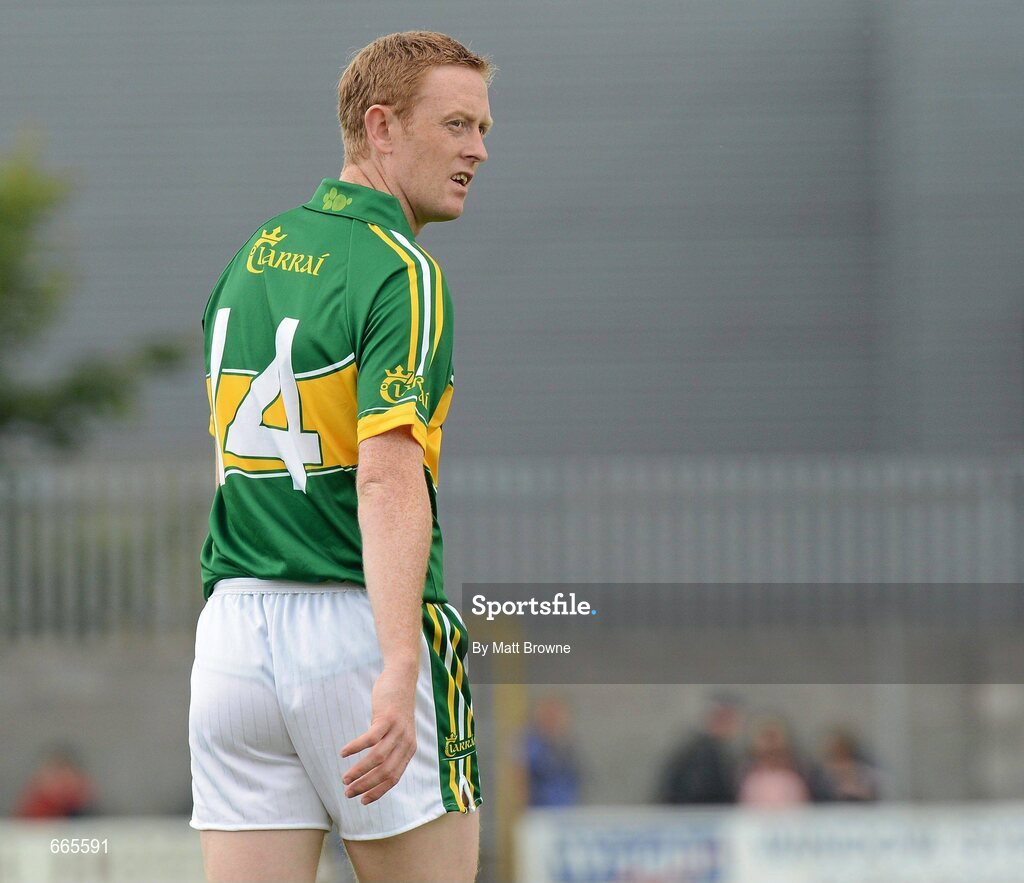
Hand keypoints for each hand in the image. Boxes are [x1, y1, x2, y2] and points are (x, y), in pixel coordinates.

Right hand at [340, 663, 417, 804]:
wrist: (402, 678)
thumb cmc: (396, 706)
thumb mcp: (399, 731)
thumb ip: (391, 748)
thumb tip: (375, 769)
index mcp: (409, 749)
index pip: (394, 778)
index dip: (378, 791)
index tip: (363, 801)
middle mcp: (405, 742)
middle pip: (385, 772)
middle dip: (365, 786)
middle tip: (348, 792)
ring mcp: (397, 730)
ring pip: (377, 758)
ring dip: (360, 770)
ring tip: (345, 778)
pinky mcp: (387, 718)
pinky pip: (370, 738)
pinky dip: (356, 747)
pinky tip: (343, 753)